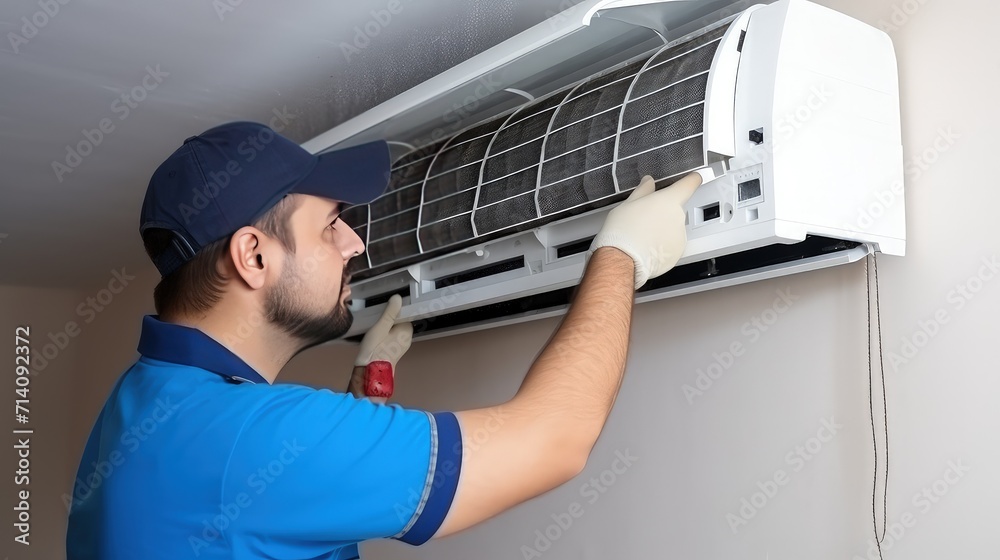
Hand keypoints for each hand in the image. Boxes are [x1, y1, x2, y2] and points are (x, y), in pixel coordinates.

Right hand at [354, 294, 412, 368]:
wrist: (369, 372)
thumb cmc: (374, 349)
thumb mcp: (381, 327)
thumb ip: (390, 313)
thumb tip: (398, 298)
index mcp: (407, 331)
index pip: (406, 314)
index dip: (398, 308)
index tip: (388, 303)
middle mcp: (407, 338)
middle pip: (402, 320)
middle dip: (392, 316)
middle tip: (379, 311)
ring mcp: (402, 345)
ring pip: (396, 328)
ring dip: (388, 324)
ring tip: (377, 320)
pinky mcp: (394, 349)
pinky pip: (393, 336)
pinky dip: (386, 332)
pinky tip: (377, 331)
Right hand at [588, 172, 701, 288]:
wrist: (622, 259)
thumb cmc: (623, 231)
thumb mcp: (628, 203)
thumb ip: (643, 190)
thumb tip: (648, 182)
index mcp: (669, 200)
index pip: (689, 184)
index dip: (692, 180)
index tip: (693, 178)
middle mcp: (678, 216)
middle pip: (675, 209)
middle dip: (663, 212)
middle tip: (644, 218)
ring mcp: (679, 236)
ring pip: (673, 228)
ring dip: (662, 230)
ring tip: (642, 236)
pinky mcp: (677, 253)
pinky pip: (671, 245)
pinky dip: (662, 246)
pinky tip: (646, 247)